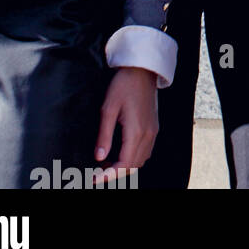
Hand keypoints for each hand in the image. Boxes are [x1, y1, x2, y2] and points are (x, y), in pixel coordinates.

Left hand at [92, 66, 157, 183]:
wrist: (142, 70)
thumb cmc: (124, 85)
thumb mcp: (108, 109)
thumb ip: (104, 135)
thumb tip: (99, 157)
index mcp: (136, 131)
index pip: (124, 164)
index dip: (109, 175)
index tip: (95, 179)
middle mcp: (148, 134)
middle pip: (134, 166)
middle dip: (116, 173)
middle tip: (97, 172)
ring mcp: (153, 131)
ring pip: (141, 160)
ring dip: (125, 166)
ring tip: (107, 163)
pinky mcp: (154, 126)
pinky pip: (146, 151)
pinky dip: (134, 158)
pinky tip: (121, 152)